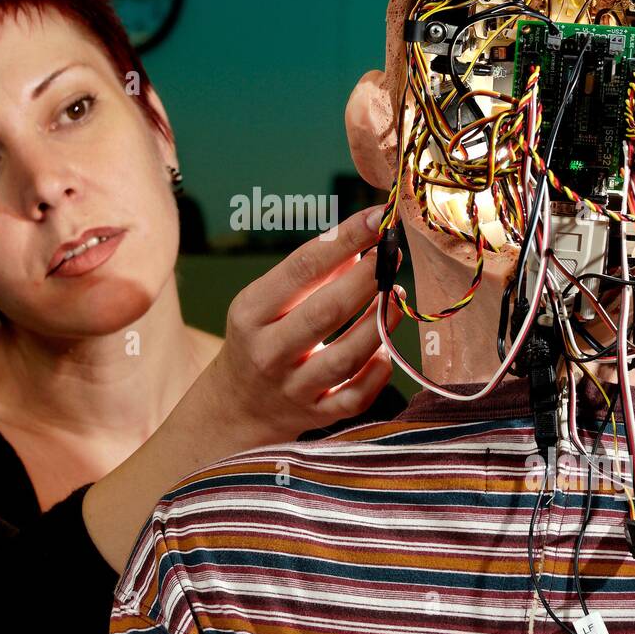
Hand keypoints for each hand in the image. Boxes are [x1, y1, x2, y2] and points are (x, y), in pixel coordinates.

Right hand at [204, 205, 404, 442]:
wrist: (238, 407)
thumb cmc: (260, 338)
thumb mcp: (267, 302)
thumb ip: (311, 275)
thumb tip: (363, 243)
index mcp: (251, 312)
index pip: (302, 267)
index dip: (345, 239)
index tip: (376, 216)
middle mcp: (268, 352)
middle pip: (327, 311)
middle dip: (368, 278)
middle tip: (392, 253)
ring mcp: (293, 388)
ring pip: (347, 356)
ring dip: (380, 321)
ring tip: (396, 294)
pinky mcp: (316, 416)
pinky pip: (356, 397)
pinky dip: (377, 371)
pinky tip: (385, 349)